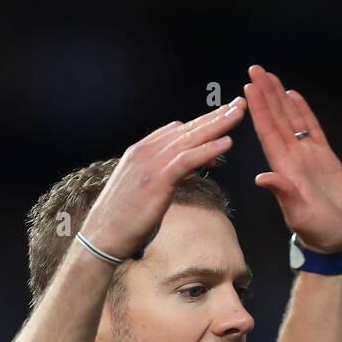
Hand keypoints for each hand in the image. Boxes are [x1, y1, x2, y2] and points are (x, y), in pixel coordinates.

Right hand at [81, 98, 246, 260]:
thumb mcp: (142, 190)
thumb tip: (180, 171)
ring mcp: (151, 163)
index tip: (223, 117)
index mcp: (141, 152)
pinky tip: (227, 143)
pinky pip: (187, 159)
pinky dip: (208, 150)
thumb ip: (160, 175)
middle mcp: (146, 151)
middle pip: (187, 129)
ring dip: (217, 125)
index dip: (202, 124)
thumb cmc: (122, 220)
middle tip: (238, 105)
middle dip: (214, 116)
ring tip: (239, 114)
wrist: (102, 236)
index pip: (177, 132)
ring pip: (190, 139)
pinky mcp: (158, 179)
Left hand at [244, 65, 341, 254]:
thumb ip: (283, 193)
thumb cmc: (318, 230)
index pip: (267, 133)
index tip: (249, 88)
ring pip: (290, 120)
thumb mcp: (299, 213)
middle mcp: (291, 158)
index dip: (258, 110)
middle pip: (276, 120)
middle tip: (254, 70)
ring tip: (269, 76)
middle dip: (265, 95)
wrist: (338, 236)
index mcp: (283, 168)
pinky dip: (302, 111)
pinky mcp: (324, 156)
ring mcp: (307, 156)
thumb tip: (262, 177)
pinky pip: (310, 128)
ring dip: (279, 98)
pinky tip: (292, 95)